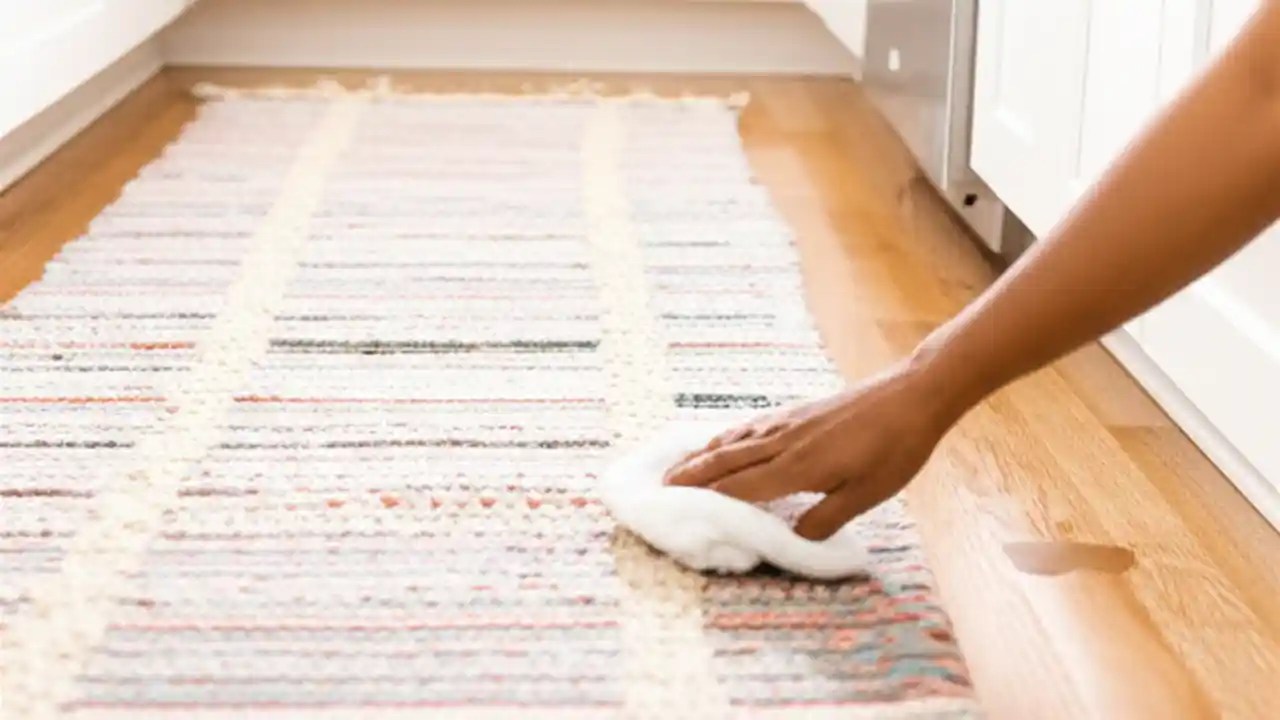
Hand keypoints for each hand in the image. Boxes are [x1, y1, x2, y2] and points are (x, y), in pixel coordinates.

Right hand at [663, 361, 960, 539]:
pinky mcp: (798, 412)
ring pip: (734, 440)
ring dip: (703, 454)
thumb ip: (825, 519)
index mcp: (796, 467)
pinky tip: (725, 439)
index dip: (706, 498)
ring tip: (679, 464)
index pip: (739, 486)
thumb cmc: (895, 450)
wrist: (912, 395)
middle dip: (691, 474)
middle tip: (659, 486)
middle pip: (725, 459)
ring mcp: (788, 423)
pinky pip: (750, 427)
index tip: (674, 507)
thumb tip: (792, 536)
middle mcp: (783, 442)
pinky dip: (727, 436)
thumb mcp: (867, 496)